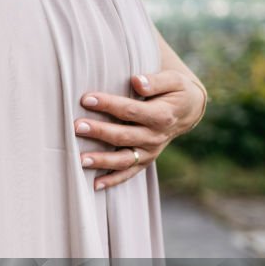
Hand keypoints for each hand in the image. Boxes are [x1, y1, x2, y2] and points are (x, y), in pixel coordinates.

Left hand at [75, 70, 206, 190]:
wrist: (188, 111)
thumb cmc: (175, 90)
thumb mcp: (173, 80)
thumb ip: (155, 81)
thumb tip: (136, 81)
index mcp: (162, 115)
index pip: (132, 111)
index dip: (109, 105)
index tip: (86, 99)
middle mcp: (156, 137)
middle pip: (124, 136)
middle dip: (99, 132)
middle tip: (76, 127)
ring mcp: (150, 151)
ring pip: (124, 159)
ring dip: (102, 160)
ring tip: (80, 160)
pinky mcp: (145, 160)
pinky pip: (128, 173)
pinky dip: (112, 180)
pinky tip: (94, 185)